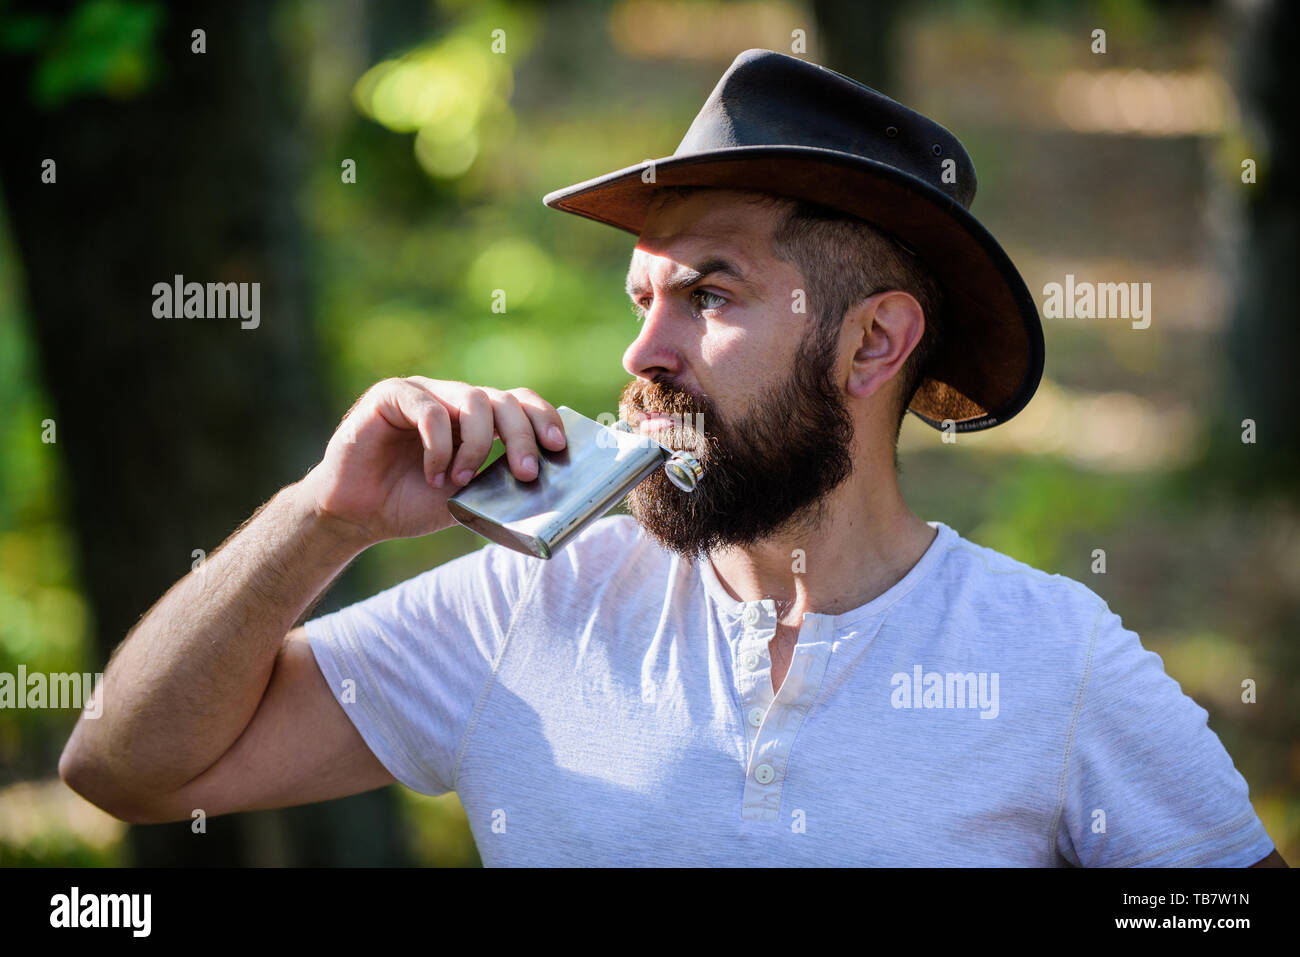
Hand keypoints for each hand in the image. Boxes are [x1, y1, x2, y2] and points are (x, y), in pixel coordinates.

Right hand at [296, 377, 566, 545]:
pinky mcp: (391, 395)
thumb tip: (545, 488)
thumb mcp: (467, 500)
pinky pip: (430, 410)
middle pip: (503, 400)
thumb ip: (497, 485)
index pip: (519, 402)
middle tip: (526, 472)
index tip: (558, 447)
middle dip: (523, 436)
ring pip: (472, 400)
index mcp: (475, 419)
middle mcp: (453, 399)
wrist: (357, 515)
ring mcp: (423, 393)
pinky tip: (433, 474)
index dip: (543, 418)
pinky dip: (440, 445)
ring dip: (477, 445)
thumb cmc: (410, 504)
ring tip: (462, 481)